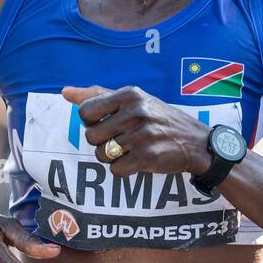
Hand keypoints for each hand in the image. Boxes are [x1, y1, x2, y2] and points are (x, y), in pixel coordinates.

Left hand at [61, 85, 210, 177]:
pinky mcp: (146, 156)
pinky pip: (115, 170)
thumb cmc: (160, 120)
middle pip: (90, 137)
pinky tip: (139, 161)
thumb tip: (65, 92)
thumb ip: (99, 95)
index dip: (92, 123)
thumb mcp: (135, 100)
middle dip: (102, 143)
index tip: (109, 125)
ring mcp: (141, 134)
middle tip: (122, 141)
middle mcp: (135, 111)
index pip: (85, 112)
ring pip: (102, 154)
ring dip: (113, 158)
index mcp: (130, 94)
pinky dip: (124, 170)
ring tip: (131, 150)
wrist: (197, 143)